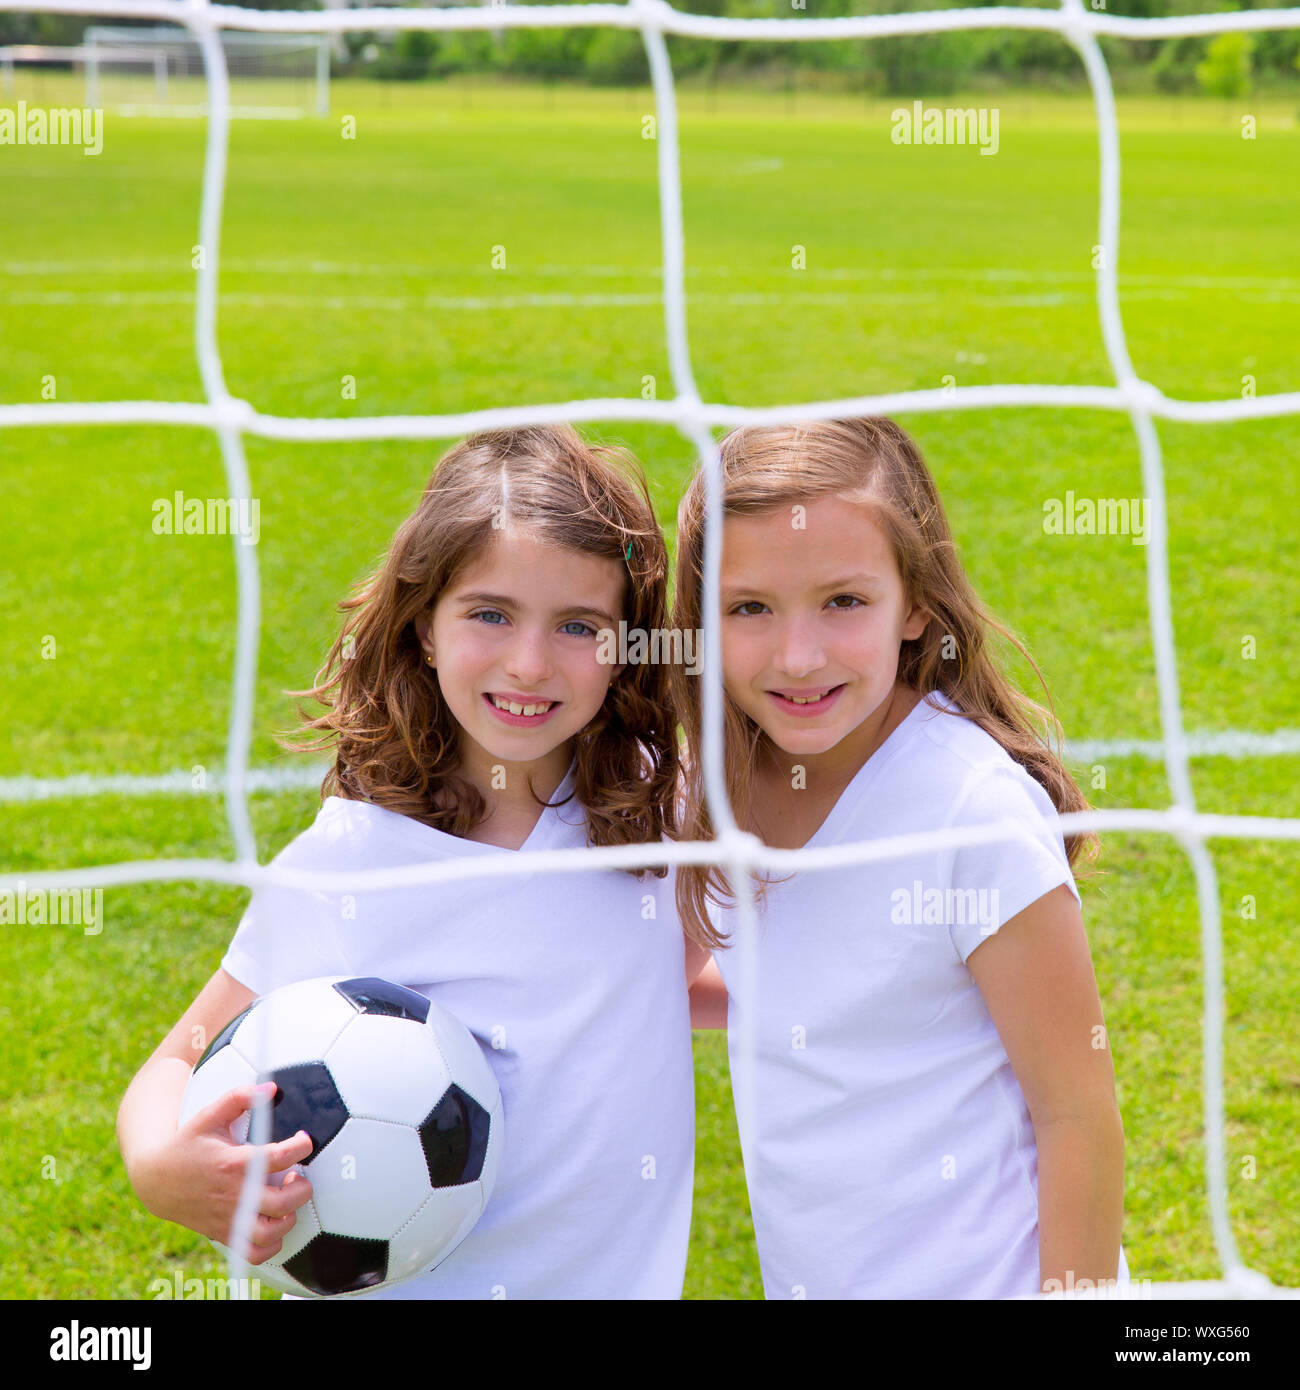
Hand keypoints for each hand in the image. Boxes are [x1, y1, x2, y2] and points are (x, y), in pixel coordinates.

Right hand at [134, 1082, 314, 1263]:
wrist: (157, 1180)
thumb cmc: (188, 1144)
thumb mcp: (210, 1115)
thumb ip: (239, 1097)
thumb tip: (270, 1088)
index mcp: (234, 1163)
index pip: (280, 1157)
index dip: (301, 1146)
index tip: (303, 1139)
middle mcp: (234, 1194)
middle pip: (282, 1201)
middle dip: (301, 1188)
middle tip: (298, 1176)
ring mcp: (229, 1217)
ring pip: (270, 1232)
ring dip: (289, 1217)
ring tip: (288, 1199)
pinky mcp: (224, 1233)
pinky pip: (254, 1252)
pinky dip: (271, 1245)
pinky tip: (275, 1223)